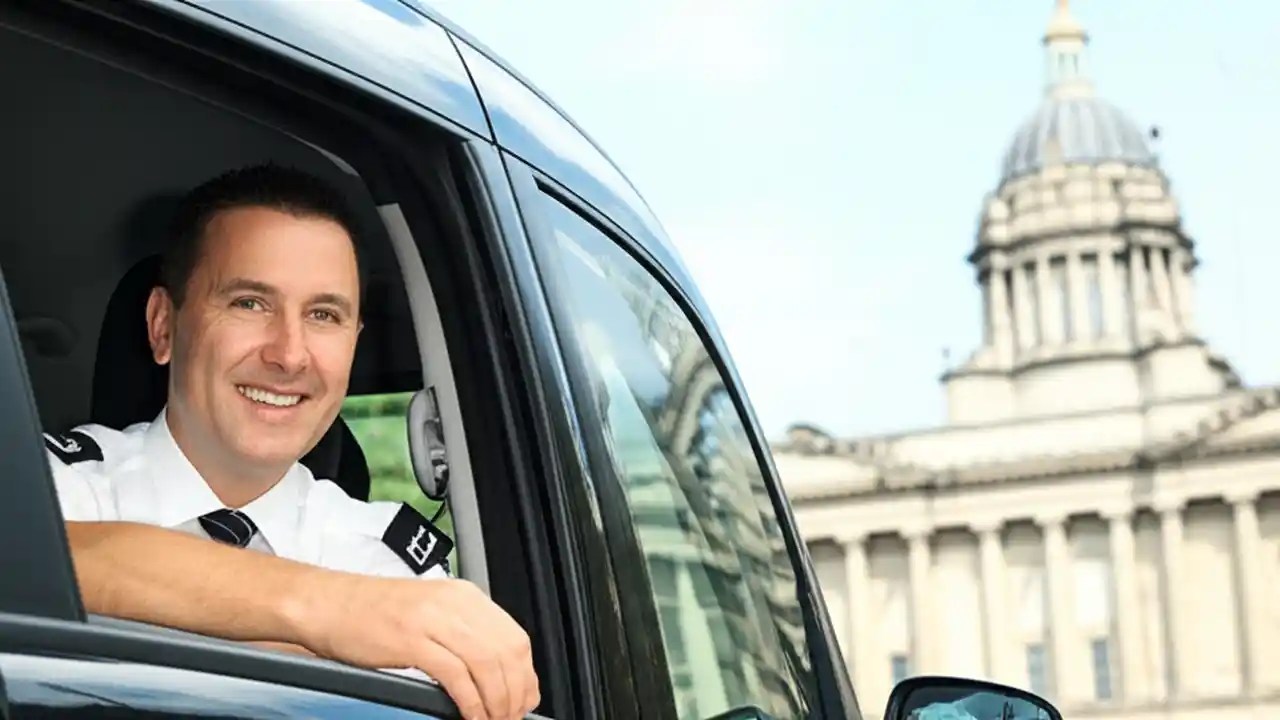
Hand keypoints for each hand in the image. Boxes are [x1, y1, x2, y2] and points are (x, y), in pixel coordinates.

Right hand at [292, 573, 538, 719]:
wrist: (326, 603)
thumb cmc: (371, 612)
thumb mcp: (430, 611)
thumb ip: (462, 633)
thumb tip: (492, 670)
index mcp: (464, 596)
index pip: (515, 637)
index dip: (526, 674)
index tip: (525, 699)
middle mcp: (455, 603)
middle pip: (508, 652)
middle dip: (515, 693)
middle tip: (511, 717)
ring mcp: (433, 620)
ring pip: (488, 665)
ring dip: (497, 701)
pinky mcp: (412, 640)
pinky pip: (456, 675)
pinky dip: (471, 701)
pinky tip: (471, 716)